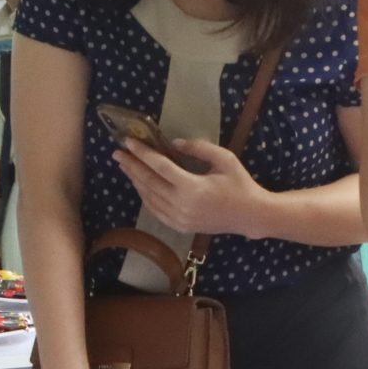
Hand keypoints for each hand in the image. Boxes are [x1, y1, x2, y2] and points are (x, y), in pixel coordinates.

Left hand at [115, 138, 269, 237]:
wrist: (250, 215)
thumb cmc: (240, 184)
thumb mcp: (224, 159)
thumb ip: (198, 148)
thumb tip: (173, 143)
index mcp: (192, 187)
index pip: (159, 167)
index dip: (142, 153)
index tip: (128, 142)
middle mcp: (181, 205)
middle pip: (148, 182)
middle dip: (131, 166)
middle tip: (117, 153)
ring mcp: (179, 218)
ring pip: (149, 198)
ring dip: (136, 181)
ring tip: (126, 166)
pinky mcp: (180, 226)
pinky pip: (156, 210)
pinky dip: (145, 196)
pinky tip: (140, 185)